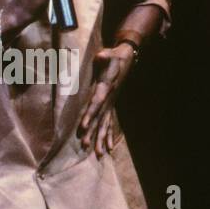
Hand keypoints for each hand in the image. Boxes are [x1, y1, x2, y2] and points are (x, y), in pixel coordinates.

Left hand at [77, 43, 135, 157]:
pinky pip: (110, 123)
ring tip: (98, 155)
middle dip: (93, 134)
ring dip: (101, 140)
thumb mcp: (109, 54)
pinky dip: (108, 136)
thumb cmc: (114, 56)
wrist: (126, 58)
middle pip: (100, 119)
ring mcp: (111, 104)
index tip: (82, 126)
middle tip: (86, 147)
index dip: (90, 114)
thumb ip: (104, 56)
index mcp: (106, 87)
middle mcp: (109, 99)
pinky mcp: (111, 105)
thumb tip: (101, 56)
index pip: (96, 103)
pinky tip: (108, 148)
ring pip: (105, 124)